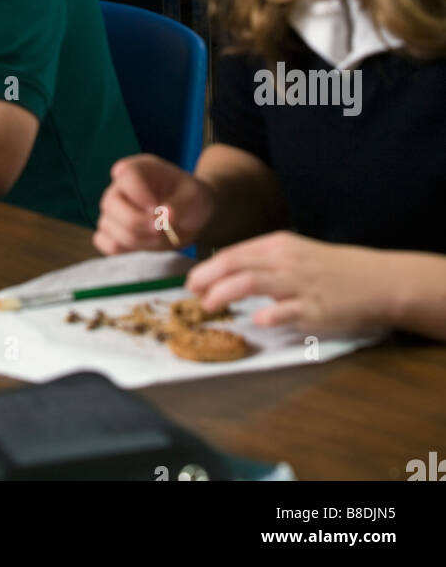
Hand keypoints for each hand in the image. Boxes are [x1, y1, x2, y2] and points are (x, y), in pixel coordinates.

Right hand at [93, 154, 215, 254]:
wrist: (190, 218)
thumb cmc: (190, 199)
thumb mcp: (193, 198)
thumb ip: (179, 206)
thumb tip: (165, 215)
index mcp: (138, 168)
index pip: (126, 175)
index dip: (141, 196)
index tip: (161, 209)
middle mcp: (119, 187)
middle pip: (110, 204)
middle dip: (137, 223)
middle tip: (161, 229)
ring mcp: (113, 210)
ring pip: (107, 226)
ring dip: (136, 239)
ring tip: (159, 236)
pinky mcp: (112, 231)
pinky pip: (104, 242)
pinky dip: (123, 249)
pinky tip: (144, 244)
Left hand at [186, 231, 393, 337]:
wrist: (376, 280)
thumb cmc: (331, 269)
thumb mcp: (295, 254)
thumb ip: (264, 262)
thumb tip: (228, 276)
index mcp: (278, 245)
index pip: (233, 253)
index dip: (208, 267)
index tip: (191, 282)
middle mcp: (284, 260)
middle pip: (235, 264)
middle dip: (207, 278)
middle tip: (190, 294)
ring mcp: (299, 284)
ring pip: (252, 282)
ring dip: (224, 293)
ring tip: (208, 306)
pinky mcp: (315, 309)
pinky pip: (286, 310)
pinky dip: (268, 314)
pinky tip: (255, 321)